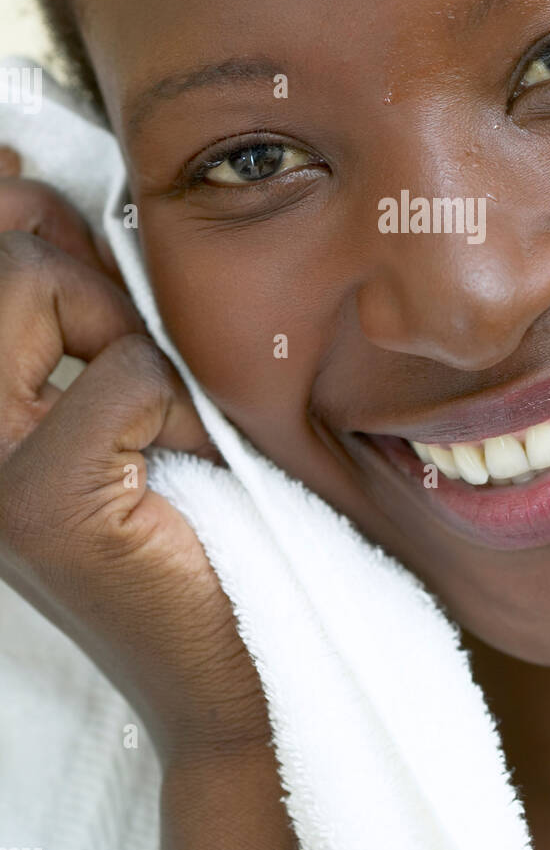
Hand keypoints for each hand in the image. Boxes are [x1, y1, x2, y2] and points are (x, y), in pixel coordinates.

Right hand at [0, 150, 271, 763]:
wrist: (228, 665)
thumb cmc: (193, 518)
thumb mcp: (120, 386)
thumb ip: (78, 301)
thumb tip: (30, 184)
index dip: (43, 225)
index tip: (99, 286)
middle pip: (3, 254)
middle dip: (97, 286)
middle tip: (145, 371)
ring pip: (34, 282)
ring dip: (126, 334)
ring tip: (157, 414)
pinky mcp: (34, 504)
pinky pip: (122, 369)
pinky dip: (175, 402)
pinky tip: (181, 462)